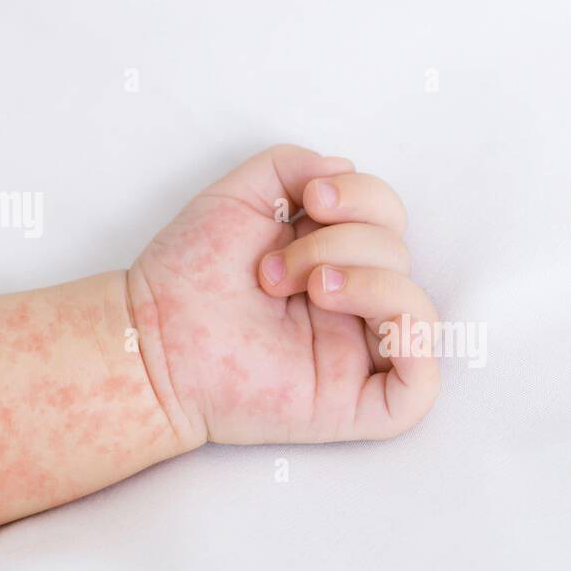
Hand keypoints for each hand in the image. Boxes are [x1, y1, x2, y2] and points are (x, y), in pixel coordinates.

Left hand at [127, 145, 438, 445]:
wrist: (150, 337)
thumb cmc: (189, 273)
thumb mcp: (242, 192)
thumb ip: (294, 165)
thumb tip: (346, 170)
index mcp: (335, 261)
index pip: (390, 221)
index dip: (366, 197)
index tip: (312, 199)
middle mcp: (353, 308)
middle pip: (400, 257)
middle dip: (341, 243)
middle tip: (273, 268)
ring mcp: (357, 357)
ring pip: (418, 312)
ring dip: (368, 281)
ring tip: (307, 287)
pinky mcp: (355, 405)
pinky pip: (421, 383)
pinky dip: (411, 340)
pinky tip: (362, 318)